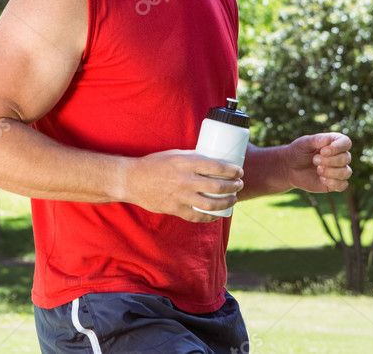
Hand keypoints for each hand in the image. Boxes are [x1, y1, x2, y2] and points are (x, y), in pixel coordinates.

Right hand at [120, 149, 243, 222]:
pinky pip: (197, 216)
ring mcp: (180, 196)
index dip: (232, 170)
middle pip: (217, 186)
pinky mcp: (175, 209)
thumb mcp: (175, 154)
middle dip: (233, 187)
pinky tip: (217, 215)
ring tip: (233, 199)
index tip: (239, 171)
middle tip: (239, 185)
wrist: (132, 180)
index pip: (217, 167)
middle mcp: (185, 180)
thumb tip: (213, 161)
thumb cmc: (154, 163)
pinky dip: (210, 217)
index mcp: (186, 162)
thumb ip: (193, 158)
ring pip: (211, 204)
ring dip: (226, 202)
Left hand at [283, 133, 351, 192]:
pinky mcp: (335, 183)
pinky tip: (321, 179)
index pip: (346, 143)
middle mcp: (339, 156)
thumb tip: (328, 140)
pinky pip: (343, 185)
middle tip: (314, 160)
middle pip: (346, 158)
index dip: (338, 147)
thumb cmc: (298, 152)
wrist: (290, 168)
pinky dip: (334, 183)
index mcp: (334, 143)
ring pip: (346, 172)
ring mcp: (338, 170)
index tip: (323, 151)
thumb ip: (316, 140)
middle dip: (330, 160)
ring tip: (318, 170)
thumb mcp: (304, 143)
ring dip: (331, 172)